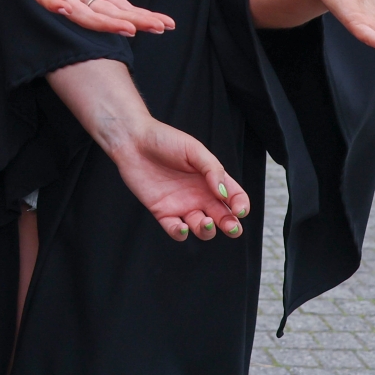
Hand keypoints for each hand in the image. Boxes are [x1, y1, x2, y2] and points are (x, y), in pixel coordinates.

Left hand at [0, 0, 169, 36]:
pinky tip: (66, 8)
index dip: (142, 15)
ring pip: (84, 14)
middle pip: (110, 14)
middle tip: (158, 28)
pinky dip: (56, 5)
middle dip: (134, 21)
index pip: (121, 6)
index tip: (167, 24)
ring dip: (104, 23)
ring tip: (128, 29)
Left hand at [102, 117, 248, 241]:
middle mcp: (200, 195)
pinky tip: (181, 227)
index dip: (241, 206)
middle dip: (231, 227)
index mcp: (211, 179)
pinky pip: (175, 230)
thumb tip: (224, 193)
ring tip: (204, 222)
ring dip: (207, 231)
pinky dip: (180, 234)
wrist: (133, 140)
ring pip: (202, 228)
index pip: (234, 197)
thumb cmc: (165, 140)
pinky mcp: (162, 212)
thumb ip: (212, 169)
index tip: (239, 210)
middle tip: (231, 227)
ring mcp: (182, 205)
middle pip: (223, 218)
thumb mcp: (194, 150)